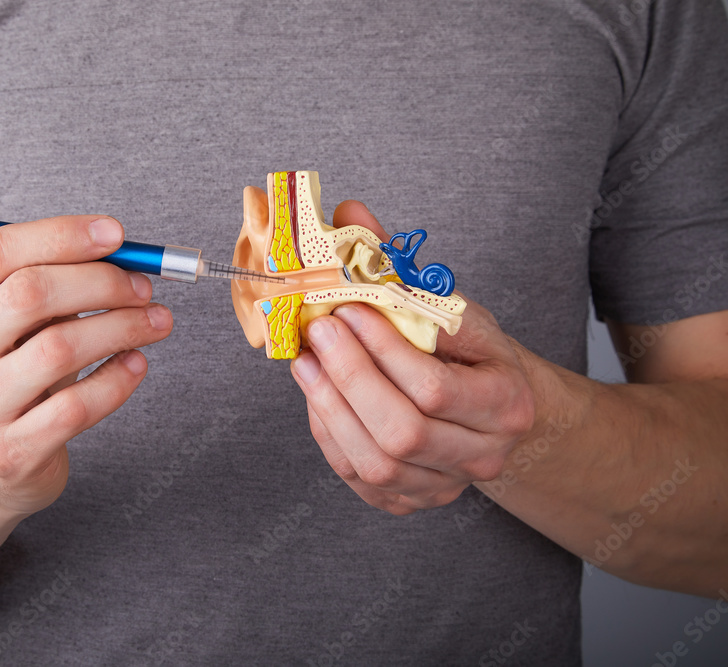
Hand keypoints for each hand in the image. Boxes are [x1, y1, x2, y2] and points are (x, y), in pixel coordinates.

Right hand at [0, 215, 172, 518]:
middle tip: (143, 288)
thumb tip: (124, 254)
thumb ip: (54, 284)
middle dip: (102, 281)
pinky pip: (76, 406)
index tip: (115, 234)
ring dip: (122, 327)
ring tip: (157, 322)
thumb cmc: (10, 377)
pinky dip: (118, 379)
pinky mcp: (13, 450)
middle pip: (31, 293)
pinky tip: (136, 364)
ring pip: (60, 347)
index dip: (61, 235)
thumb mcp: (13, 325)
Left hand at [289, 202, 535, 514]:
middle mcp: (481, 454)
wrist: (496, 410)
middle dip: (349, 376)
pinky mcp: (408, 500)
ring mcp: (443, 485)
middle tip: (319, 331)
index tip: (348, 309)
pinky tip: (318, 394)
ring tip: (307, 361)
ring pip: (375, 461)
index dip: (381, 348)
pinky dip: (328, 432)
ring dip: (329, 405)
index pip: (433, 387)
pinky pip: (356, 475)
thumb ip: (402, 267)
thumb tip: (350, 214)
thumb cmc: (475, 356)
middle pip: (402, 431)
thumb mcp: (453, 307)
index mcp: (506, 404)